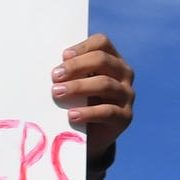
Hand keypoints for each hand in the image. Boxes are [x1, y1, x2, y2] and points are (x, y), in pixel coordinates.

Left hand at [52, 34, 133, 156]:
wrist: (91, 136)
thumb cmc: (80, 102)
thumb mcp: (76, 83)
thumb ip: (70, 73)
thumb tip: (52, 68)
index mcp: (112, 60)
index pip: (102, 43)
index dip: (83, 47)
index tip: (63, 56)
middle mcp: (124, 74)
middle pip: (103, 60)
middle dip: (76, 66)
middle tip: (55, 76)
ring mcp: (127, 95)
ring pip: (105, 84)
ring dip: (78, 87)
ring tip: (57, 93)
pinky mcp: (125, 117)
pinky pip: (108, 111)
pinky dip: (88, 112)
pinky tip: (72, 115)